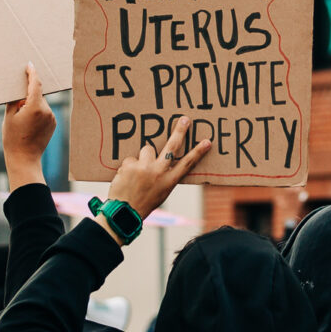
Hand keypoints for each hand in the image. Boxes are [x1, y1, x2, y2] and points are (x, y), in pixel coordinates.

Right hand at [4, 64, 56, 189]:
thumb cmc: (13, 138)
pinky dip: (37, 112)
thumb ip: (16, 99)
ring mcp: (52, 117)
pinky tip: (28, 124)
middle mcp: (47, 110)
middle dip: (27, 95)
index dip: (32, 73)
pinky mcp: (53, 123)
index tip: (30, 65)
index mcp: (35, 107)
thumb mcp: (9, 116)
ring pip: (41, 103)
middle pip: (37, 94)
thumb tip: (21, 90)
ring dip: (32, 104)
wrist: (24, 158)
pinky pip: (44, 112)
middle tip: (16, 104)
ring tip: (21, 119)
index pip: (35, 84)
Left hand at [101, 118, 212, 239]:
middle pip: (172, 147)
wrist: (124, 212)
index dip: (198, 152)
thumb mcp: (161, 192)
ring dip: (143, 157)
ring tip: (138, 172)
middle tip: (184, 119)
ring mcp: (145, 167)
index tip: (207, 142)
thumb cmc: (143, 203)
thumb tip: (159, 158)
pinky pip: (130, 158)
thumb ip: (163, 176)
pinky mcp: (130, 164)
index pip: (187, 163)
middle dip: (179, 131)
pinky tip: (127, 178)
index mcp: (169, 181)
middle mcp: (159, 172)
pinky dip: (128, 166)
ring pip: (147, 149)